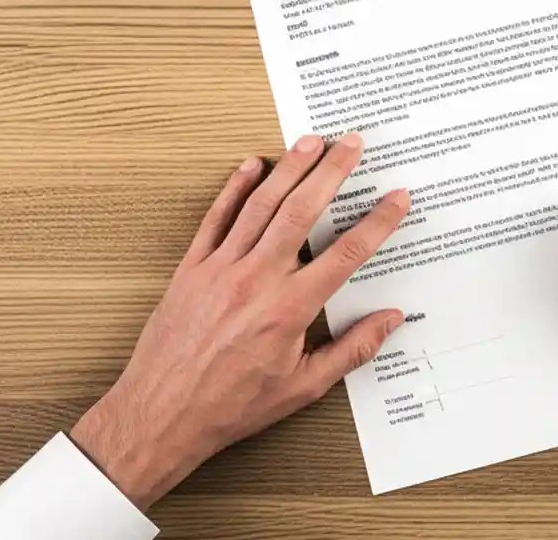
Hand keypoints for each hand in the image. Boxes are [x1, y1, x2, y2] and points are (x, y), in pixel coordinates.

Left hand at [71, 133, 408, 509]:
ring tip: (312, 141)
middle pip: (302, 211)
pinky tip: (251, 165)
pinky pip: (216, 218)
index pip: (346, 254)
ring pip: (260, 205)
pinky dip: (234, 188)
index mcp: (289, 309)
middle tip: (352, 142)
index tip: (396, 199)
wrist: (161, 415)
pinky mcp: (191, 269)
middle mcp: (256, 280)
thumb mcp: (303, 387)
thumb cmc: (231, 406)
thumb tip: (390, 321)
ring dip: (290, 168)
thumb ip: (352, 349)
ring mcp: (220, 269)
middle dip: (332, 171)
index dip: (377, 222)